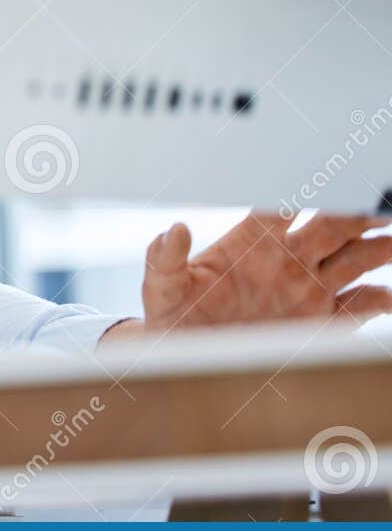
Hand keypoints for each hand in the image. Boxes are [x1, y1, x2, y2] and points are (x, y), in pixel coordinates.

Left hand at [139, 211, 391, 331]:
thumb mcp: (162, 286)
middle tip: (381, 200)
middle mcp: (286, 259)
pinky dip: (378, 302)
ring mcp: (307, 289)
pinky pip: (358, 307)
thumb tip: (174, 229)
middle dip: (360, 211)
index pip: (285, 203)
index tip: (331, 173)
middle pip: (333, 225)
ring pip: (356, 259)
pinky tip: (388, 297)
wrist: (186, 356)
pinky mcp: (319, 322)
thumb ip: (165, 258)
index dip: (307, 187)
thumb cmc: (172, 314)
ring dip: (379, 247)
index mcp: (251, 241)